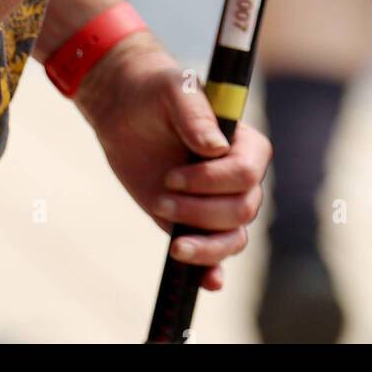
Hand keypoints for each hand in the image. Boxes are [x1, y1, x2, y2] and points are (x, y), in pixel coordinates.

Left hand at [76, 32, 271, 288]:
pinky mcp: (194, 220)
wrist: (124, 109)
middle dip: (199, 210)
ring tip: (172, 242)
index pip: (247, 172)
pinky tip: (207, 281)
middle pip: (242, 209)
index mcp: (242, 141)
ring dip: (204, 244)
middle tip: (161, 193)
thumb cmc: (154, 91)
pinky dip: (213, 269)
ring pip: (233, 237)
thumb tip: (214, 148)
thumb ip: (195, 113)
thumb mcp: (173, 89)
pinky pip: (215, 253)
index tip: (174, 174)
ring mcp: (216, 200)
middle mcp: (237, 174)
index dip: (212, 181)